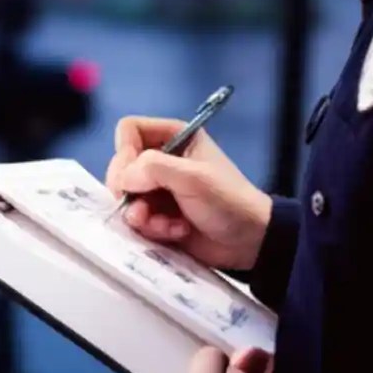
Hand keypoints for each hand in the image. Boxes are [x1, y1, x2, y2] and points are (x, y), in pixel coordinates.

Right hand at [106, 117, 272, 269]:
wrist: (251, 242)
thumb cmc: (227, 201)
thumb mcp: (193, 178)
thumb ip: (152, 169)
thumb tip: (122, 180)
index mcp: (173, 137)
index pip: (129, 130)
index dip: (124, 151)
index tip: (133, 177)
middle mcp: (162, 159)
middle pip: (121, 166)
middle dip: (131, 192)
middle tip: (144, 209)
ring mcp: (158, 188)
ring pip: (126, 196)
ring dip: (143, 216)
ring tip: (167, 226)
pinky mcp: (157, 214)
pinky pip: (136, 218)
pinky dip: (152, 228)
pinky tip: (175, 233)